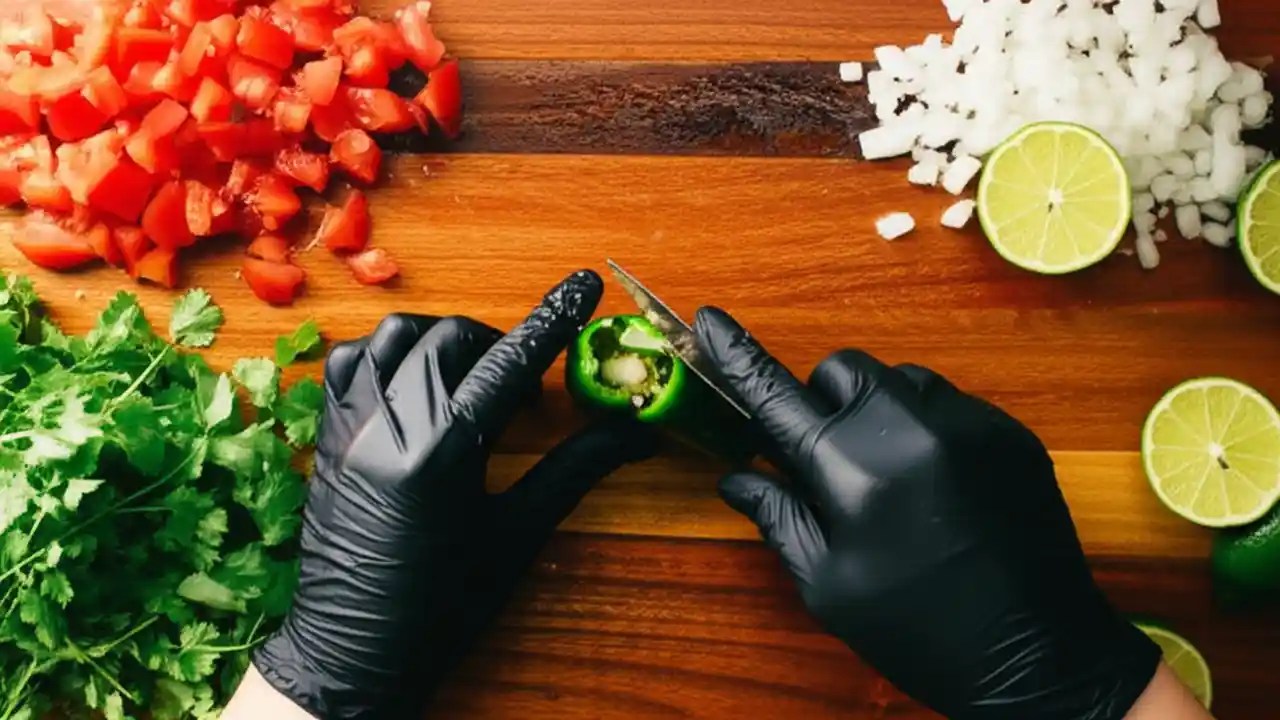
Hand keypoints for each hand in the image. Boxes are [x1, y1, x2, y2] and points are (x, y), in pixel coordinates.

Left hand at [251, 271, 654, 718]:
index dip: (553, 320)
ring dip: (444, 339)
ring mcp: (348, 425)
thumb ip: (575, 470)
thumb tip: (637, 434)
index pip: (508, 363)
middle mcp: (387, 424)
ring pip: (397, 336)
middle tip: (528, 386)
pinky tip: (415, 380)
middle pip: (453, 339)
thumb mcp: (517, 535)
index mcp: (441, 452)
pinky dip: (389, 352)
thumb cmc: (444, 604)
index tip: (583, 286)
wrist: (354, 651)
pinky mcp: (324, 434)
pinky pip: (350, 360)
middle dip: (500, 344)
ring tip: (473, 376)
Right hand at [696, 307, 1160, 719]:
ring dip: (875, 410)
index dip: (736, 356)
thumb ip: (779, 518)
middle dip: (820, 401)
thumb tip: (736, 477)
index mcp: (852, 470)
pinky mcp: (1010, 430)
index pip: (775, 394)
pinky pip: (947, 401)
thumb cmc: (919, 631)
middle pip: (841, 369)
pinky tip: (936, 485)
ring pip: (897, 378)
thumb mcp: (829, 586)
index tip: (710, 320)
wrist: (1039, 658)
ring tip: (889, 476)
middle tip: (827, 459)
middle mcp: (908, 427)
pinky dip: (924, 427)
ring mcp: (967, 422)